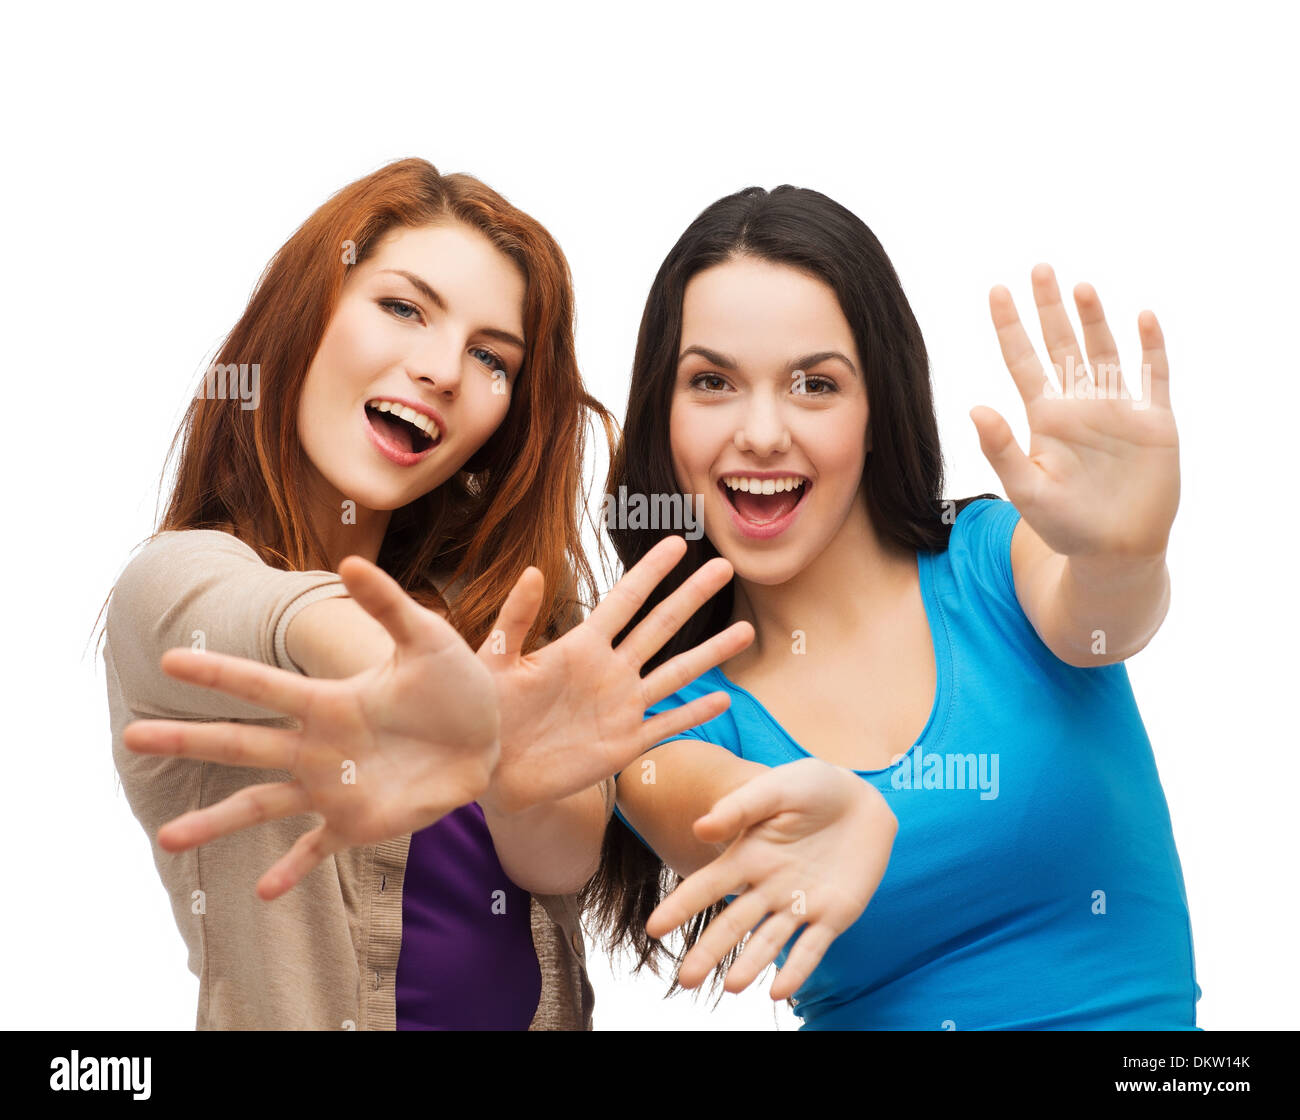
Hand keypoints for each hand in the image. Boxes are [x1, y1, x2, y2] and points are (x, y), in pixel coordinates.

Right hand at [122, 556, 499, 899]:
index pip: (263, 686)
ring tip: (167, 838)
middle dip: (189, 739)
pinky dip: (290, 870)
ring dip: (216, 820)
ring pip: (263, 805)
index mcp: (330, 702)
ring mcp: (333, 788)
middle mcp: (319, 746)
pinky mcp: (358, 823)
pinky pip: (316, 849)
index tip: (171, 659)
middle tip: (132, 735)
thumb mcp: (427, 639)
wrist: (490, 735)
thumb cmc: (455, 683)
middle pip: (242, 743)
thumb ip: (388, 604)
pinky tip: (261, 893)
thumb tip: (349, 559)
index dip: (219, 673)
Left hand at [476, 535, 753, 814]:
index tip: (677, 542)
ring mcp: (622, 707)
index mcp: (580, 647)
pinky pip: (668, 725)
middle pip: (661, 626)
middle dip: (692, 596)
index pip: (624, 600)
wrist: (487, 769)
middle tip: (725, 566)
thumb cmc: (484, 712)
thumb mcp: (495, 662)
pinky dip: (696, 714)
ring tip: (746, 631)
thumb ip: (515, 620)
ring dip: (711, 652)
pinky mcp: (625, 744)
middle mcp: (609, 671)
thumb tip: (532, 570)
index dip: (651, 572)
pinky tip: (723, 700)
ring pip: (677, 673)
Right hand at [645, 757, 896, 1000]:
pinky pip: (813, 947)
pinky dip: (797, 969)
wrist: (860, 799)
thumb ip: (739, 808)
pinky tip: (780, 991)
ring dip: (751, 964)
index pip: (707, 886)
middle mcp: (768, 887)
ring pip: (769, 941)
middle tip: (685, 980)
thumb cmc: (810, 786)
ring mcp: (800, 904)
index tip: (654, 929)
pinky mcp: (834, 915)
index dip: (681, 907)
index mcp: (747, 857)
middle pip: (732, 924)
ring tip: (732, 986)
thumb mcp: (774, 789)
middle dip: (709, 951)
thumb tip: (701, 828)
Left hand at [970, 263, 1178, 560]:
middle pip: (1062, 345)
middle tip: (1039, 268)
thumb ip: (1000, 449)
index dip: (1009, 326)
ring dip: (1095, 320)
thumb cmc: (1065, 525)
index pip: (1022, 361)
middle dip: (1050, 308)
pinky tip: (1143, 318)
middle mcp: (1080, 405)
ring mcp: (1117, 411)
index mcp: (1046, 417)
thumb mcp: (1026, 489)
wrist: (1114, 552)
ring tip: (1081, 288)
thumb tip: (974, 408)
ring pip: (1104, 352)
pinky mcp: (1154, 423)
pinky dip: (1150, 349)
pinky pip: (1153, 377)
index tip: (995, 291)